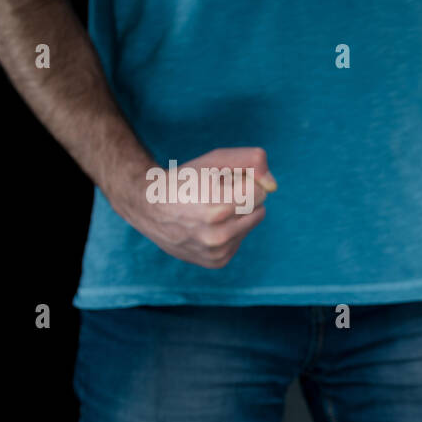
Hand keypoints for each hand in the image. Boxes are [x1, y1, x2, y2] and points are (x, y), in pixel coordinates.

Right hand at [111, 147, 273, 267]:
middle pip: (259, 208)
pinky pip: (241, 239)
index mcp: (216, 208)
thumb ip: (250, 161)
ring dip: (238, 213)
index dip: (246, 181)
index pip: (261, 192)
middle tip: (215, 194)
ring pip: (252, 223)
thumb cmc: (185, 180)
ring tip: (210, 209)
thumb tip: (273, 185)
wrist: (148, 208)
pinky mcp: (217, 261)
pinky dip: (231, 230)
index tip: (225, 180)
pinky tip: (208, 225)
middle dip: (243, 197)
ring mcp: (217, 252)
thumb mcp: (214, 160)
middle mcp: (217, 235)